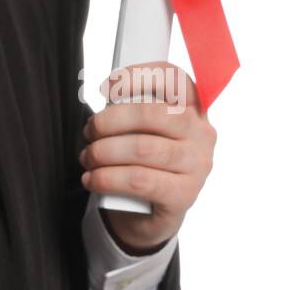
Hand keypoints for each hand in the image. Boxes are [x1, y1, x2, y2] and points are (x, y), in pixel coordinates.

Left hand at [79, 60, 215, 252]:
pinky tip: (92, 179)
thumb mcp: (140, 128)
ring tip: (88, 157)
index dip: (136, 76)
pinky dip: (108, 178)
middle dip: (110, 120)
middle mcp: (201, 133)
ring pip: (143, 149)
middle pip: (152, 114)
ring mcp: (196, 165)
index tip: (105, 88)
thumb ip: (131, 107)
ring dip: (104, 151)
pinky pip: (139, 180)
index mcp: (193, 108)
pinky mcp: (184, 195)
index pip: (173, 78)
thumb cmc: (142, 160)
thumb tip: (104, 97)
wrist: (149, 213)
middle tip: (90, 130)